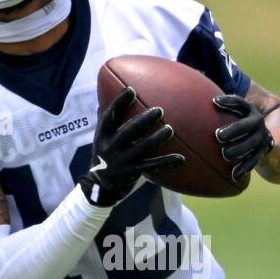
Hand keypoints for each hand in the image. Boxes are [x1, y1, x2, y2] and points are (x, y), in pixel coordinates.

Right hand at [80, 86, 184, 205]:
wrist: (99, 189)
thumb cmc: (103, 158)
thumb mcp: (100, 140)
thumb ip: (106, 123)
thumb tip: (105, 97)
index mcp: (102, 136)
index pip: (109, 116)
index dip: (119, 103)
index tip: (131, 90)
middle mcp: (110, 148)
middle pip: (128, 131)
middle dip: (144, 120)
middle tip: (159, 110)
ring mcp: (121, 162)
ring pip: (142, 147)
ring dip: (157, 138)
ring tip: (170, 129)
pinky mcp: (132, 173)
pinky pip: (152, 166)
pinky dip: (167, 162)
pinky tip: (180, 158)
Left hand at [213, 93, 273, 181]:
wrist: (264, 134)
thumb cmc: (241, 120)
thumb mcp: (237, 111)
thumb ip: (224, 105)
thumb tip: (206, 102)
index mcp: (250, 110)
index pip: (240, 103)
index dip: (228, 101)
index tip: (214, 102)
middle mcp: (258, 123)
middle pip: (246, 126)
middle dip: (233, 130)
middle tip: (218, 136)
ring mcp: (261, 138)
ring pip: (251, 144)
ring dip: (238, 149)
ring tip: (224, 154)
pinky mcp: (261, 152)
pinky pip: (253, 161)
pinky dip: (244, 168)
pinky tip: (234, 175)